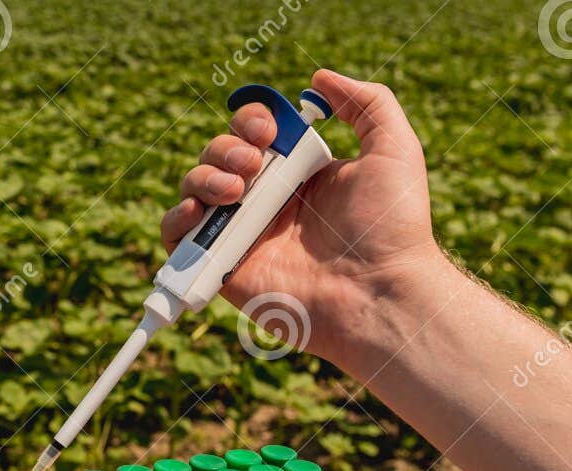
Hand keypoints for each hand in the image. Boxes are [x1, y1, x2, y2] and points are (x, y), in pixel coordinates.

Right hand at [160, 68, 438, 364]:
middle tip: (254, 164)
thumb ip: (367, 103)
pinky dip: (177, 218)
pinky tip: (198, 211)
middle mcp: (269, 200)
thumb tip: (320, 78)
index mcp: (300, 172)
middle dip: (227, 147)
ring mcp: (245, 234)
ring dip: (204, 176)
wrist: (378, 291)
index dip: (251, 120)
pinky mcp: (225, 268)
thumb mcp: (394, 149)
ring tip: (236, 190)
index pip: (255, 132)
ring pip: (196, 188)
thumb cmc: (391, 226)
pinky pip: (179, 239)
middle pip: (220, 154)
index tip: (268, 129)